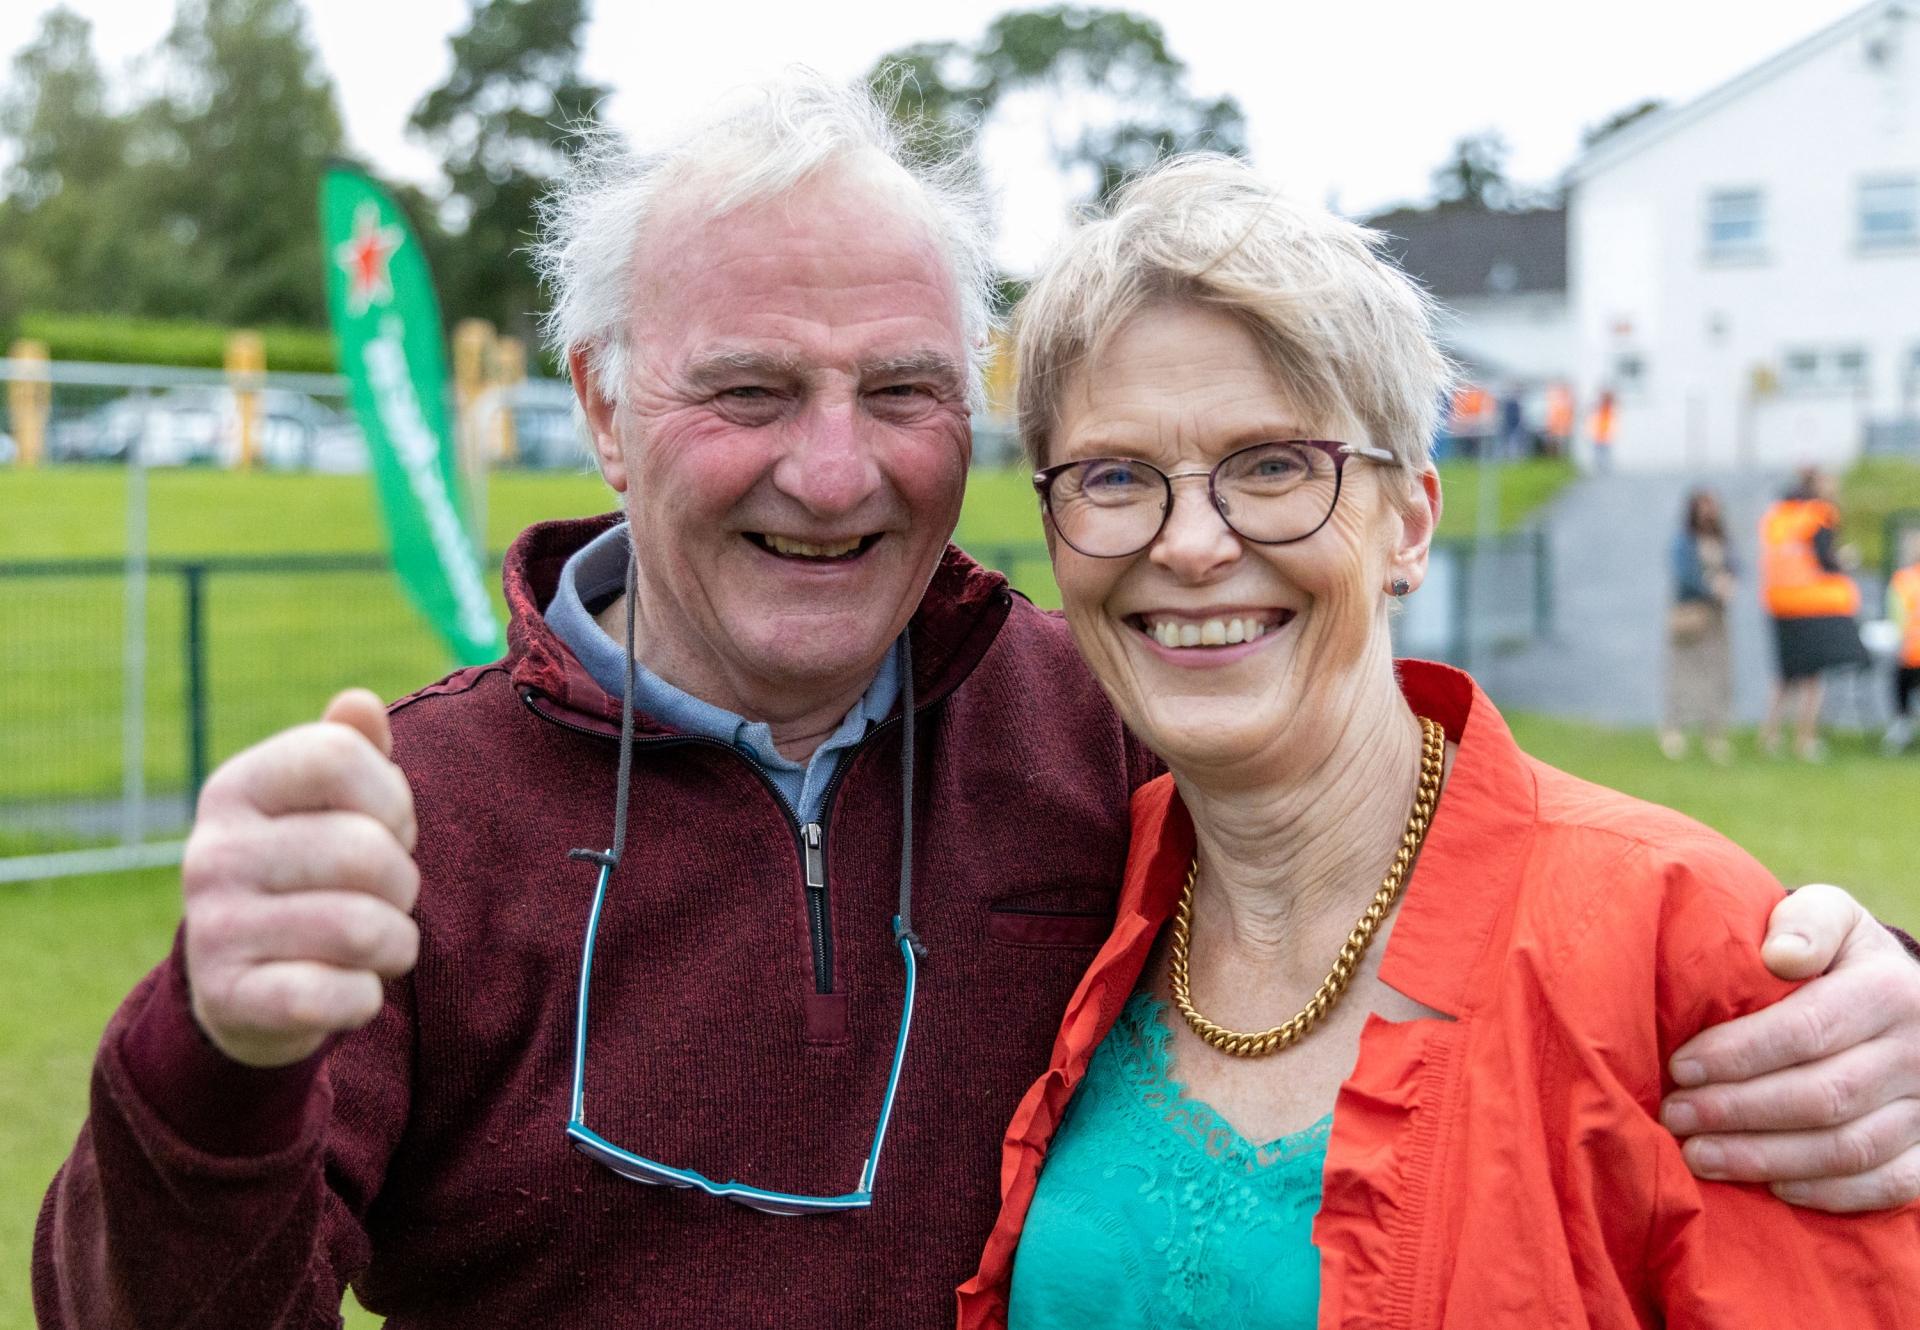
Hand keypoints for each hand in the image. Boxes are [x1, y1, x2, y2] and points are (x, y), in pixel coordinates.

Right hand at [181, 689, 419, 1067]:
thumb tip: (360, 702)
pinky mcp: (231, 1000)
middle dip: (403, 881)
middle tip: (383, 898)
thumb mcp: (324, 805)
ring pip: (364, 928)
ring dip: (396, 943)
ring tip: (373, 944)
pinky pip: (343, 996)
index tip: (387, 827)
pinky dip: (367, 997)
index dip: (392, 796)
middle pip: (366, 849)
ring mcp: (213, 928)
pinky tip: (347, 988)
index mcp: (235, 787)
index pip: (339, 754)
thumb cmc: (310, 876)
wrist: (244, 987)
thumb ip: (349, 749)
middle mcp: (210, 851)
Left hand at [1661, 884, 1919, 1211]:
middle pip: (1822, 1096)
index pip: (1805, 1031)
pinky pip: (1889, 1183)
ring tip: (1700, 1156)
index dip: (1738, 1054)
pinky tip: (1772, 1190)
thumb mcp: (1827, 916)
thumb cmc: (1836, 954)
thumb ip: (1805, 924)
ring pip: (1849, 1148)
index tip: (1681, 1066)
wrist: (1894, 993)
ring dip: (1768, 1159)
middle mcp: (1918, 1052)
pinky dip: (1830, 1193)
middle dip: (1738, 1111)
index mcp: (1888, 991)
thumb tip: (1781, 956)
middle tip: (1675, 1116)